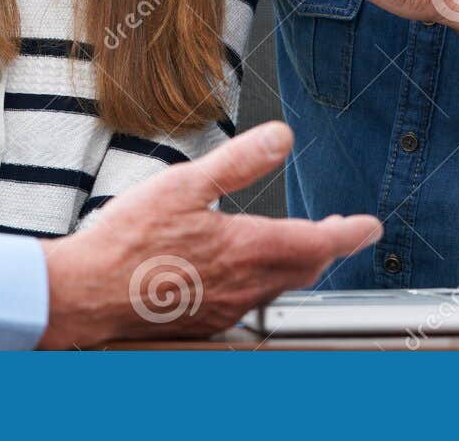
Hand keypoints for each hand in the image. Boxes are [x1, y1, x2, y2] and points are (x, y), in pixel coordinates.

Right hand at [37, 122, 379, 346]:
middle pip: (306, 268)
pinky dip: (261, 283)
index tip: (368, 227)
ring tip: (295, 245)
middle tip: (338, 231)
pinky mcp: (207, 321)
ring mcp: (227, 308)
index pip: (319, 242)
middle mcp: (246, 285)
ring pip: (278, 287)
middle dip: (327, 247)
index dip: (350, 233)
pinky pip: (250, 303)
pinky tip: (243, 271)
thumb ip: (239, 161)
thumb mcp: (185, 184)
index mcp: (247, 248)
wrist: (89, 293)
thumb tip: (280, 137)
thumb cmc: (129, 240)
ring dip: (295, 265)